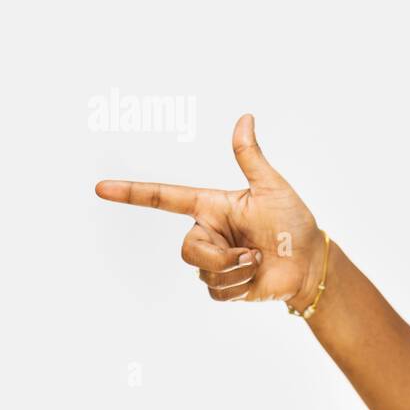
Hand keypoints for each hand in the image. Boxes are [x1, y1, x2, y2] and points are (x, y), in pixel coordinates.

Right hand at [95, 114, 324, 308]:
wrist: (308, 262)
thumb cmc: (293, 221)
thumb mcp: (271, 187)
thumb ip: (250, 157)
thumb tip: (245, 117)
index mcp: (211, 206)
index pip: (164, 198)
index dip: (132, 194)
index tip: (101, 188)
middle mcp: (207, 232)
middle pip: (188, 249)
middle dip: (220, 256)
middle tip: (252, 252)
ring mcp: (213, 261)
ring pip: (203, 272)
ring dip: (237, 270)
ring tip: (258, 261)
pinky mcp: (222, 287)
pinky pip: (215, 292)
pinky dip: (239, 287)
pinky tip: (256, 278)